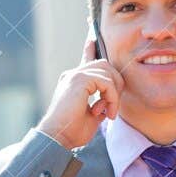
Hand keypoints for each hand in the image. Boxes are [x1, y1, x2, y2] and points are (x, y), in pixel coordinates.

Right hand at [38, 30, 123, 148]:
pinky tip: (105, 111)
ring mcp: (74, 75)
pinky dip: (112, 98)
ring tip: (108, 112)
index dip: (90, 50)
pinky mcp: (78, 80)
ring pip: (108, 72)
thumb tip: (110, 101)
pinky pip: (107, 82)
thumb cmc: (73, 130)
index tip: (91, 39)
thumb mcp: (92, 115)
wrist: (58, 137)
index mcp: (74, 81)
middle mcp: (73, 75)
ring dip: (114, 94)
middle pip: (105, 65)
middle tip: (112, 107)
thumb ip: (101, 102)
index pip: (85, 60)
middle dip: (117, 83)